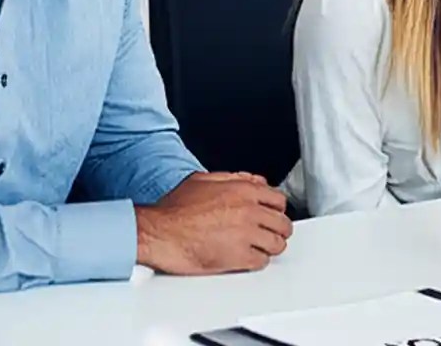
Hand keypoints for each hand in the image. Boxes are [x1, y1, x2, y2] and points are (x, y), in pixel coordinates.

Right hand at [135, 172, 293, 274]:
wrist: (158, 232)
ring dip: (269, 247)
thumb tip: (253, 180)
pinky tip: (247, 259)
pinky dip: (257, 261)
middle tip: (269, 235)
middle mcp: (249, 210)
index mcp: (243, 190)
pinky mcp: (238, 256)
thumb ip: (232, 178)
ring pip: (276, 243)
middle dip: (276, 230)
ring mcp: (246, 234)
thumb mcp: (203, 181)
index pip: (278, 201)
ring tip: (260, 248)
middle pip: (282, 223)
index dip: (276, 210)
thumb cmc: (174, 210)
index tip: (272, 216)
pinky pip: (262, 261)